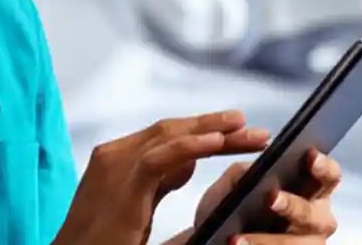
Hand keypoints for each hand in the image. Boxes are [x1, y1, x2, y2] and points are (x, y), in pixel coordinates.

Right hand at [51, 110, 270, 244]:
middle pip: (174, 130)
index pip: (170, 136)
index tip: (243, 135)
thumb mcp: (139, 207)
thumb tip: (188, 164)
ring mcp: (117, 164)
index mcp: (119, 158)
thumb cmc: (103, 243)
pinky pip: (161, 156)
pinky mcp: (123, 183)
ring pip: (171, 136)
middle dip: (217, 128)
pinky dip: (191, 145)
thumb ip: (161, 182)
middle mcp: (116, 154)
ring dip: (213, 130)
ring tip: (247, 128)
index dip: (207, 132)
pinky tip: (218, 141)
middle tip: (258, 130)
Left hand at [185, 148, 341, 243]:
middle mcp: (318, 218)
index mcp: (311, 190)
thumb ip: (240, 173)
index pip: (328, 175)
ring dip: (266, 241)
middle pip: (313, 213)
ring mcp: (308, 244)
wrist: (221, 237)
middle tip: (270, 198)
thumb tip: (249, 171)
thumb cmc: (236, 207)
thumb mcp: (233, 185)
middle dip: (292, 205)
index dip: (323, 165)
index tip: (310, 155)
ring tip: (237, 239)